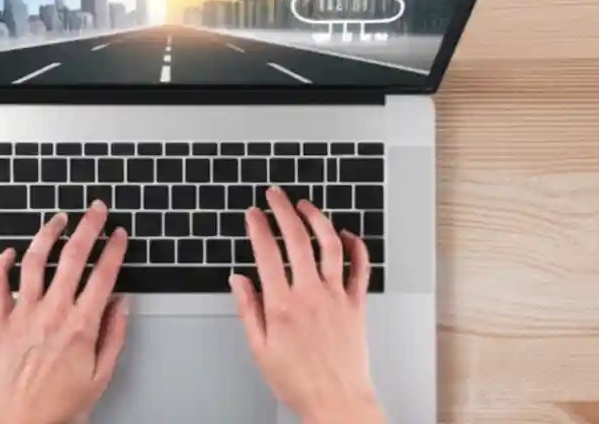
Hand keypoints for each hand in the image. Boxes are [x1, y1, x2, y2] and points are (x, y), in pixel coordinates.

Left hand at [0, 201, 129, 423]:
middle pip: (73, 257)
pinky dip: (3, 265)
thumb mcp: (101, 377)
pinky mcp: (1, 324)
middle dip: (88, 227)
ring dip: (48, 235)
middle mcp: (52, 314)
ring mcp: (24, 315)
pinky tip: (10, 251)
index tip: (119, 234)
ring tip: (58, 219)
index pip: (103, 275)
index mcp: (81, 326)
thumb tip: (122, 306)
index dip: (115, 249)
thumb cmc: (58, 407)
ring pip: (35, 262)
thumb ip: (114, 336)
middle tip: (96, 210)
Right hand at [230, 187, 383, 423]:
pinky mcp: (356, 304)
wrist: (336, 401)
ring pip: (329, 245)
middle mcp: (310, 295)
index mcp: (282, 306)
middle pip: (297, 239)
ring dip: (317, 219)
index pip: (267, 253)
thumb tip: (238, 280)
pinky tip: (346, 235)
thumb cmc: (298, 381)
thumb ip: (248, 310)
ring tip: (305, 206)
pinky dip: (355, 246)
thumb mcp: (259, 349)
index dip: (258, 226)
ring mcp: (336, 297)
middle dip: (283, 210)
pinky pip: (360, 267)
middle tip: (274, 196)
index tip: (253, 214)